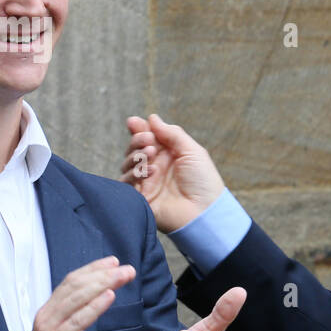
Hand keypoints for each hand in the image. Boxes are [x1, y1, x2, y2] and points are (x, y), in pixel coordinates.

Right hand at [27, 256, 135, 330]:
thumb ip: (75, 315)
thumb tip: (96, 295)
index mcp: (49, 312)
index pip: (71, 282)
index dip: (92, 269)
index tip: (113, 262)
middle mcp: (46, 317)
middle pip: (75, 287)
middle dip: (103, 274)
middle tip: (126, 268)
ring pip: (76, 299)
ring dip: (103, 284)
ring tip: (122, 276)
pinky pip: (77, 322)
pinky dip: (94, 307)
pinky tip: (109, 296)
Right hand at [121, 113, 224, 232]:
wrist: (204, 212)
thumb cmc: (203, 182)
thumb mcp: (191, 151)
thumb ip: (172, 134)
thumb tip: (151, 118)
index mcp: (168, 155)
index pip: (147, 138)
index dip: (138, 129)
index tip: (134, 122)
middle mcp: (155, 167)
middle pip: (134, 149)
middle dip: (137, 141)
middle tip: (148, 142)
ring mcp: (146, 183)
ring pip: (127, 164)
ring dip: (136, 155)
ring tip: (151, 154)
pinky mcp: (140, 197)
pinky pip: (125, 182)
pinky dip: (135, 173)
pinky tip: (151, 172)